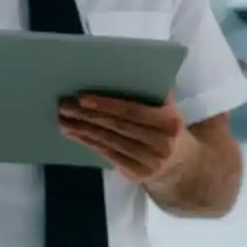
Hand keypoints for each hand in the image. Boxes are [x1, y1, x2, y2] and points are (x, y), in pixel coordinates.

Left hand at [58, 91, 185, 183]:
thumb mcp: (169, 108)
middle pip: (117, 127)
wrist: (182, 164)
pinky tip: (76, 134)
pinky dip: (90, 144)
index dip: (106, 104)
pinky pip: (109, 156)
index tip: (82, 97)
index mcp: (170, 121)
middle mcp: (162, 144)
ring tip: (63, 121)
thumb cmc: (167, 127)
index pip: (132, 111)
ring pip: (109, 142)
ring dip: (83, 131)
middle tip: (64, 106)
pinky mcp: (137, 175)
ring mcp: (150, 162)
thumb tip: (121, 70)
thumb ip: (152, 92)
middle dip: (88, 116)